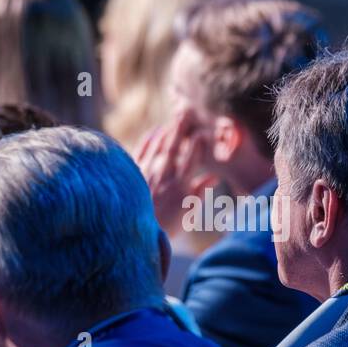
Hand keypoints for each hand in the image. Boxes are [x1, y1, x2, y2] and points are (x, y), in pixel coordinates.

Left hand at [134, 110, 216, 236]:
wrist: (134, 233)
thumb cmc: (165, 225)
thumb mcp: (188, 213)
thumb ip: (200, 192)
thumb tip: (214, 177)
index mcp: (180, 187)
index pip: (191, 160)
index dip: (197, 145)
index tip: (202, 134)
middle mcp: (163, 177)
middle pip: (174, 147)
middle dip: (180, 129)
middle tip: (186, 113)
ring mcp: (146, 173)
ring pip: (157, 147)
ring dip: (166, 131)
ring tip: (173, 119)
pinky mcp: (133, 173)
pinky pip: (141, 151)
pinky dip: (148, 140)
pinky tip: (155, 131)